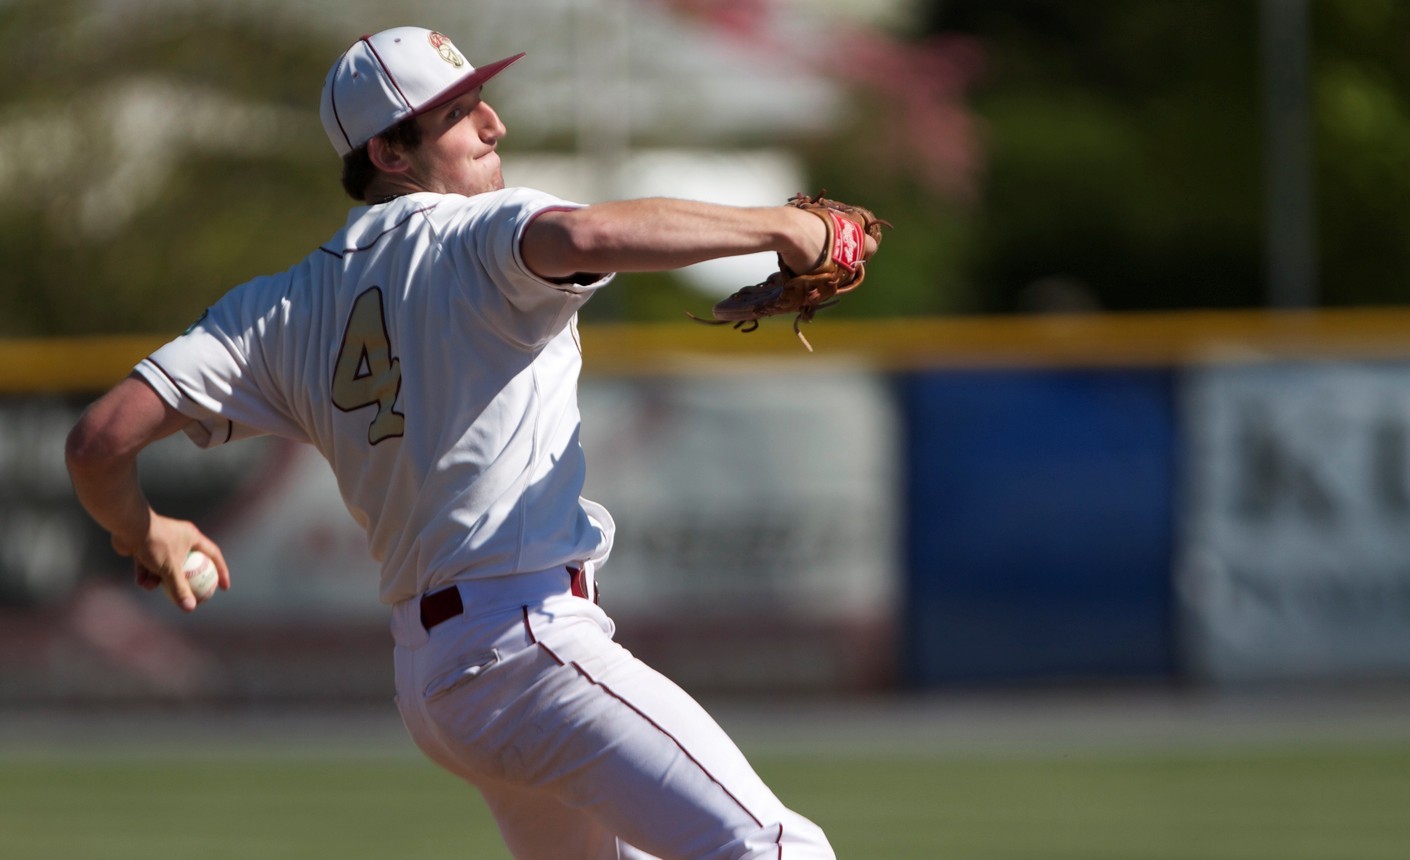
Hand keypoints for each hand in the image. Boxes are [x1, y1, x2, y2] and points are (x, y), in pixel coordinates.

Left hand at [113, 515, 230, 611]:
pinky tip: (141, 583)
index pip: (213, 555)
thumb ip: (180, 588)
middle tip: (189, 594)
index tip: (223, 587)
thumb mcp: (170, 568)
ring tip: (150, 587)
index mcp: (192, 537)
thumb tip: (190, 608)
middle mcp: (179, 537)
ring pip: (165, 565)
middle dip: (184, 579)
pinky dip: (145, 573)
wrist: (129, 525)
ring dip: (157, 578)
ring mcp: (161, 541)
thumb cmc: (155, 543)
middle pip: (188, 563)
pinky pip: (149, 563)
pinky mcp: (145, 544)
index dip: (221, 571)